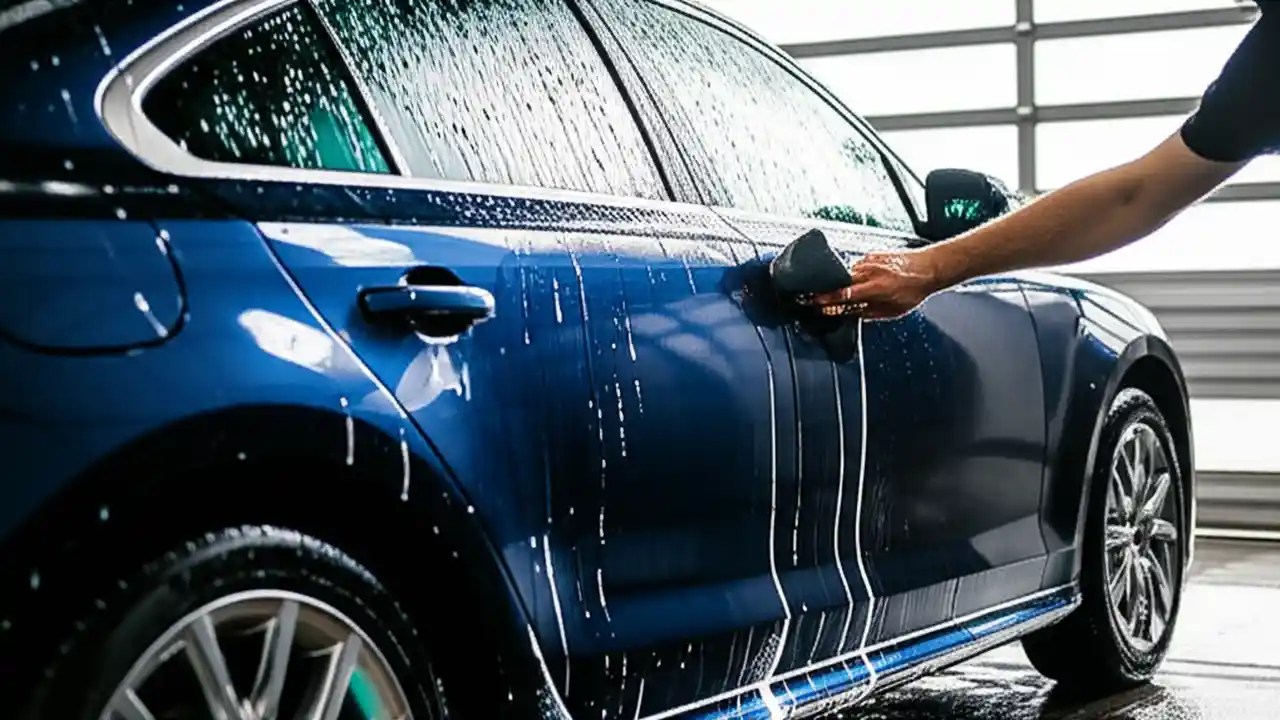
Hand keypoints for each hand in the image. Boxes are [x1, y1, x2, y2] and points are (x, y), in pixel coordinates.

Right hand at [800, 249, 942, 320]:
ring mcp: (870, 260)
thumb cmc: (914, 290)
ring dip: (844, 283)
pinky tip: (862, 281)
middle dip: (830, 290)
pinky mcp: (871, 254)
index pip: (844, 294)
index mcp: (876, 287)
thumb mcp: (892, 311)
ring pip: (847, 273)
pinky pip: (856, 266)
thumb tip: (848, 313)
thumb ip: (868, 312)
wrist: (928, 267)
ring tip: (850, 291)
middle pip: (841, 281)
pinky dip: (854, 275)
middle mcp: (871, 271)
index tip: (815, 303)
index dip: (826, 299)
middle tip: (821, 298)